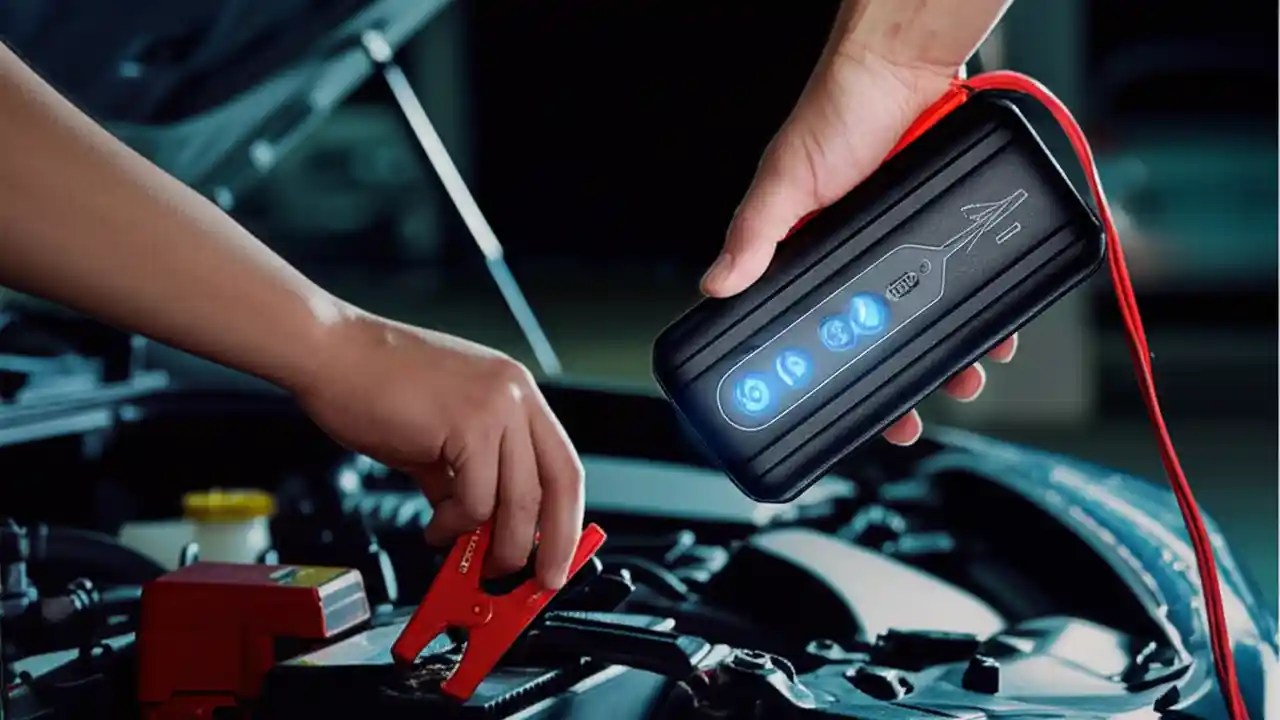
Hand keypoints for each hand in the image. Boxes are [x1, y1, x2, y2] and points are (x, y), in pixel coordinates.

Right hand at [293, 308, 584, 589]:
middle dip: (548, 544)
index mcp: (515, 391)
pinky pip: (477, 498)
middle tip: (525, 575)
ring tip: (461, 551)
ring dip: (492, 542)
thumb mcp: (439, 431)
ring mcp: (496, 405)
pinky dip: (456, 524)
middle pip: (558, 484)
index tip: (559, 556)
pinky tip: (435, 525)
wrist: (329, 351)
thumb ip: (466, 474)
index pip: (563, 464)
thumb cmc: (373, 383)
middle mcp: (515, 394)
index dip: (566, 518)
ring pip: (519, 500)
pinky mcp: (468, 423)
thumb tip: (479, 524)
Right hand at [700, 45, 1016, 445]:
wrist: (908, 63)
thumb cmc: (839, 107)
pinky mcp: (950, 234)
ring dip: (948, 358)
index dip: (825, 376)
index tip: (834, 414)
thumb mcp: (786, 177)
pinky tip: (996, 332)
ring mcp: (911, 250)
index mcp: (812, 255)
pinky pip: (970, 286)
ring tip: (963, 376)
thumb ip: (755, 232)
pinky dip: (985, 314)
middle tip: (908, 418)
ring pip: (930, 322)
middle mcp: (863, 259)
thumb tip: (717, 284)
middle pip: (880, 340)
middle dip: (897, 384)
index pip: (815, 330)